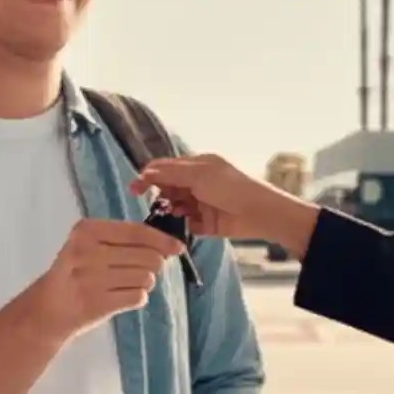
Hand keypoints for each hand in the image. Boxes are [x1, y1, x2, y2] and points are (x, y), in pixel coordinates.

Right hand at [25, 219, 185, 343]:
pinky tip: (120, 296)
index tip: (178, 247)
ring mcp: (93, 278)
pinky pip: (138, 297)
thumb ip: (125, 240)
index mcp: (87, 230)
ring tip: (125, 283)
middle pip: (148, 257)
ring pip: (146, 278)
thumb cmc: (76, 271)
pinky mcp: (98, 303)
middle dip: (153, 265)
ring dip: (144, 282)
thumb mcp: (90, 244)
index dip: (162, 240)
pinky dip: (136, 297)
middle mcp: (88, 251)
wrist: (47, 308)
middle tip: (140, 269)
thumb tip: (170, 247)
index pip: (136, 232)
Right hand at [128, 153, 288, 239]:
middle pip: (168, 188)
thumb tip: (145, 172)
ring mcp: (201, 204)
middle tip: (157, 205)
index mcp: (197, 166)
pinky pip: (185, 225)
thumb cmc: (231, 188)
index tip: (134, 189)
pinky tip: (178, 228)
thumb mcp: (199, 175)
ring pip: (174, 207)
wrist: (259, 213)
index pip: (165, 168)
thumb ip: (171, 174)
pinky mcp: (205, 224)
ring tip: (171, 215)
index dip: (148, 176)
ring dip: (169, 211)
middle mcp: (197, 183)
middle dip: (159, 195)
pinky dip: (179, 226)